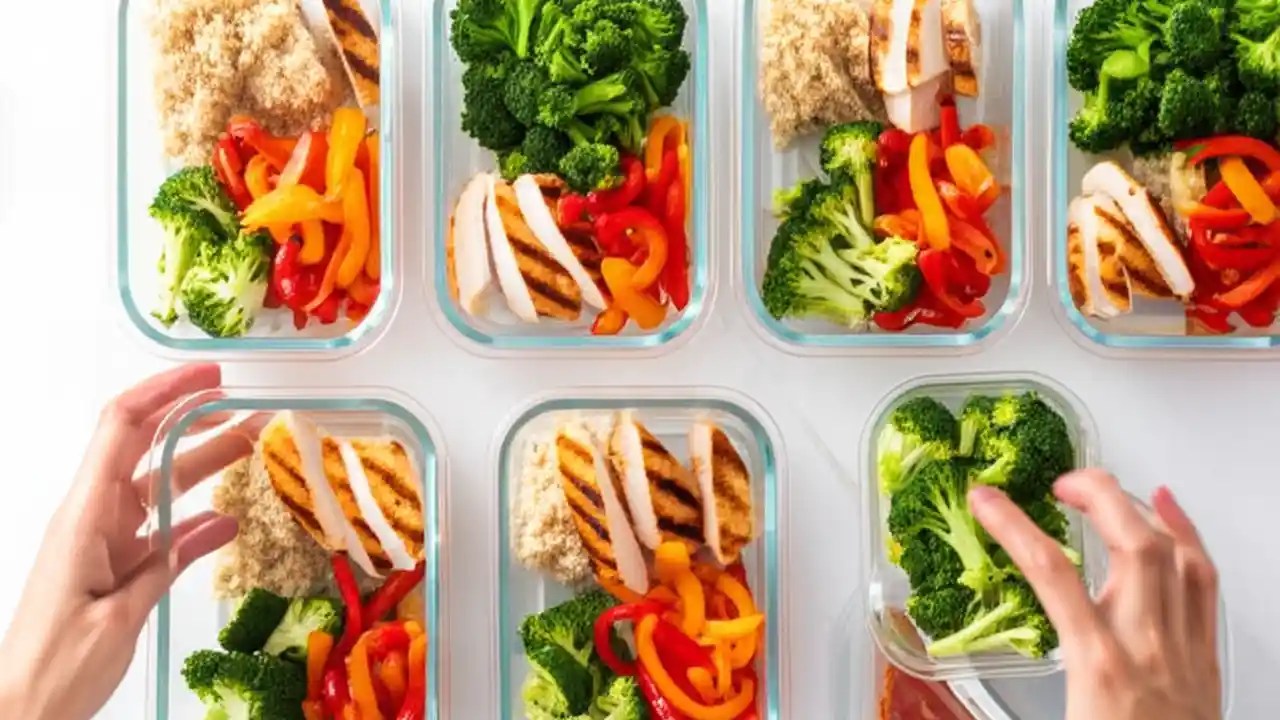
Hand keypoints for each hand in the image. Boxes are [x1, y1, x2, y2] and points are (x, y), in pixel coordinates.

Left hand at [0, 364, 257, 719]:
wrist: (20, 710)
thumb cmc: (55, 669)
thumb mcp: (119, 618)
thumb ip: (165, 565)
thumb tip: (218, 524)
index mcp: (85, 517)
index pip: (122, 429)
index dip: (164, 391)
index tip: (211, 376)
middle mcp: (91, 517)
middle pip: (145, 446)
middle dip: (194, 417)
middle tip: (249, 407)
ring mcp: (102, 538)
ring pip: (158, 483)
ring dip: (202, 460)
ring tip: (252, 444)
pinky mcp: (112, 563)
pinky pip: (158, 525)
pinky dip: (194, 514)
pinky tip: (228, 515)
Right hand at [968, 470, 1220, 719]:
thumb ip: (1000, 704)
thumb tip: (943, 703)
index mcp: (1099, 668)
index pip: (1051, 575)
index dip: (1012, 526)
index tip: (986, 500)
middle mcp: (1146, 648)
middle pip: (1132, 545)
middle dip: (1095, 495)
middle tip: (1059, 484)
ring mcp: (1183, 649)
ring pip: (1177, 557)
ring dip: (1141, 508)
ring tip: (1109, 486)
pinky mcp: (1206, 659)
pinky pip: (1206, 583)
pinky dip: (1190, 538)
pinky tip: (1173, 518)